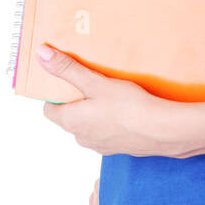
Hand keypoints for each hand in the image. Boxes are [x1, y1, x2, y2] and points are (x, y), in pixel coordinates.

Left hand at [36, 43, 179, 155]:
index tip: (67, 81)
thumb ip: (67, 69)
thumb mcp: (95, 81)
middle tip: (92, 83)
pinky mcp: (119, 148)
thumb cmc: (128, 107)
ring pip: (90, 125)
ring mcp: (100, 146)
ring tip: (111, 95)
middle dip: (78, 101)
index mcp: (70, 122)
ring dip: (96, 112)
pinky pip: (108, 132)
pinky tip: (126, 110)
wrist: (162, 131)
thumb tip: (42, 55)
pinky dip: (112, 122)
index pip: (49, 109)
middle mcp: (81, 137)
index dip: (55, 95)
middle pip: (70, 117)